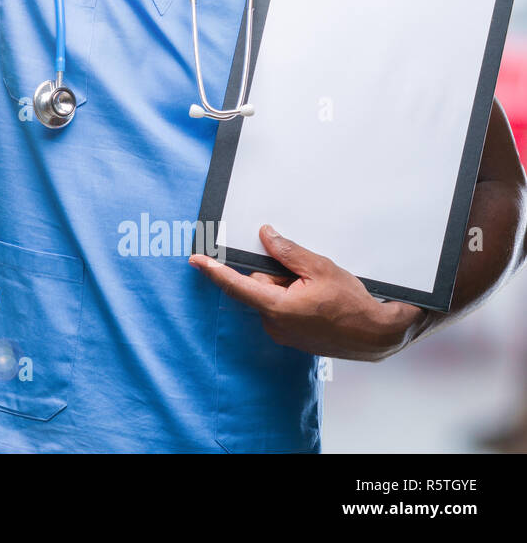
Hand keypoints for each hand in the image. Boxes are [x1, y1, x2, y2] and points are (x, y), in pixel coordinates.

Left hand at [188, 224, 428, 360]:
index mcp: (277, 307)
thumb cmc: (353, 305)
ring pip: (271, 295)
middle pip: (259, 285)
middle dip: (277, 274)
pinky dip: (293, 299)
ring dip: (287, 287)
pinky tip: (316, 301)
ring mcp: (282, 333)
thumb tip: (265, 235)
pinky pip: (281, 308)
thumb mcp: (321, 268)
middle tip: (306, 276)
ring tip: (317, 290)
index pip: (237, 285)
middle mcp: (274, 324)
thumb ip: (288, 252)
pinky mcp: (290, 337)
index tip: (196, 260)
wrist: (376, 335)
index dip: (214, 271)